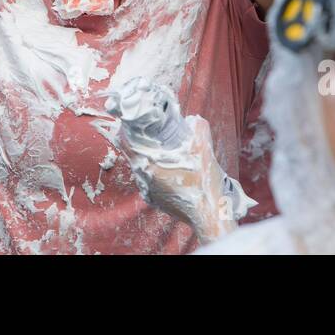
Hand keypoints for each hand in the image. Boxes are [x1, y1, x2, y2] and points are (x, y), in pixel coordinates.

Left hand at [107, 79, 250, 241]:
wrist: (209, 215)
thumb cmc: (203, 183)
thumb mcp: (204, 149)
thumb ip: (198, 128)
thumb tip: (192, 119)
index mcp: (148, 165)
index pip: (125, 142)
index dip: (127, 128)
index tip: (135, 122)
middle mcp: (143, 179)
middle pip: (133, 154)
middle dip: (140, 142)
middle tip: (153, 133)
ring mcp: (148, 191)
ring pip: (141, 168)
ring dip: (148, 158)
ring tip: (162, 150)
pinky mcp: (155, 201)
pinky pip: (149, 181)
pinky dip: (155, 172)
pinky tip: (169, 169)